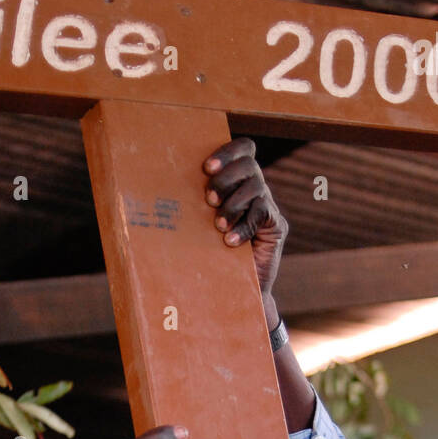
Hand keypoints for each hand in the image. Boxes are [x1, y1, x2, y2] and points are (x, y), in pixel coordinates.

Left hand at [203, 139, 287, 300]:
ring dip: (234, 204)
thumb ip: (193, 203)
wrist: (235, 289)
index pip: (244, 149)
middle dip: (226, 178)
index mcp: (237, 181)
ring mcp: (267, 207)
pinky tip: (230, 242)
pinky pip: (262, 215)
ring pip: (256, 187)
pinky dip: (244, 227)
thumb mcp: (198, 224)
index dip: (227, 151)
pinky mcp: (276, 226)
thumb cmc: (209, 254)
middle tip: (209, 200)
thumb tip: (161, 183)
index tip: (206, 167)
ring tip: (218, 226)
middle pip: (249, 164)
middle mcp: (255, 189)